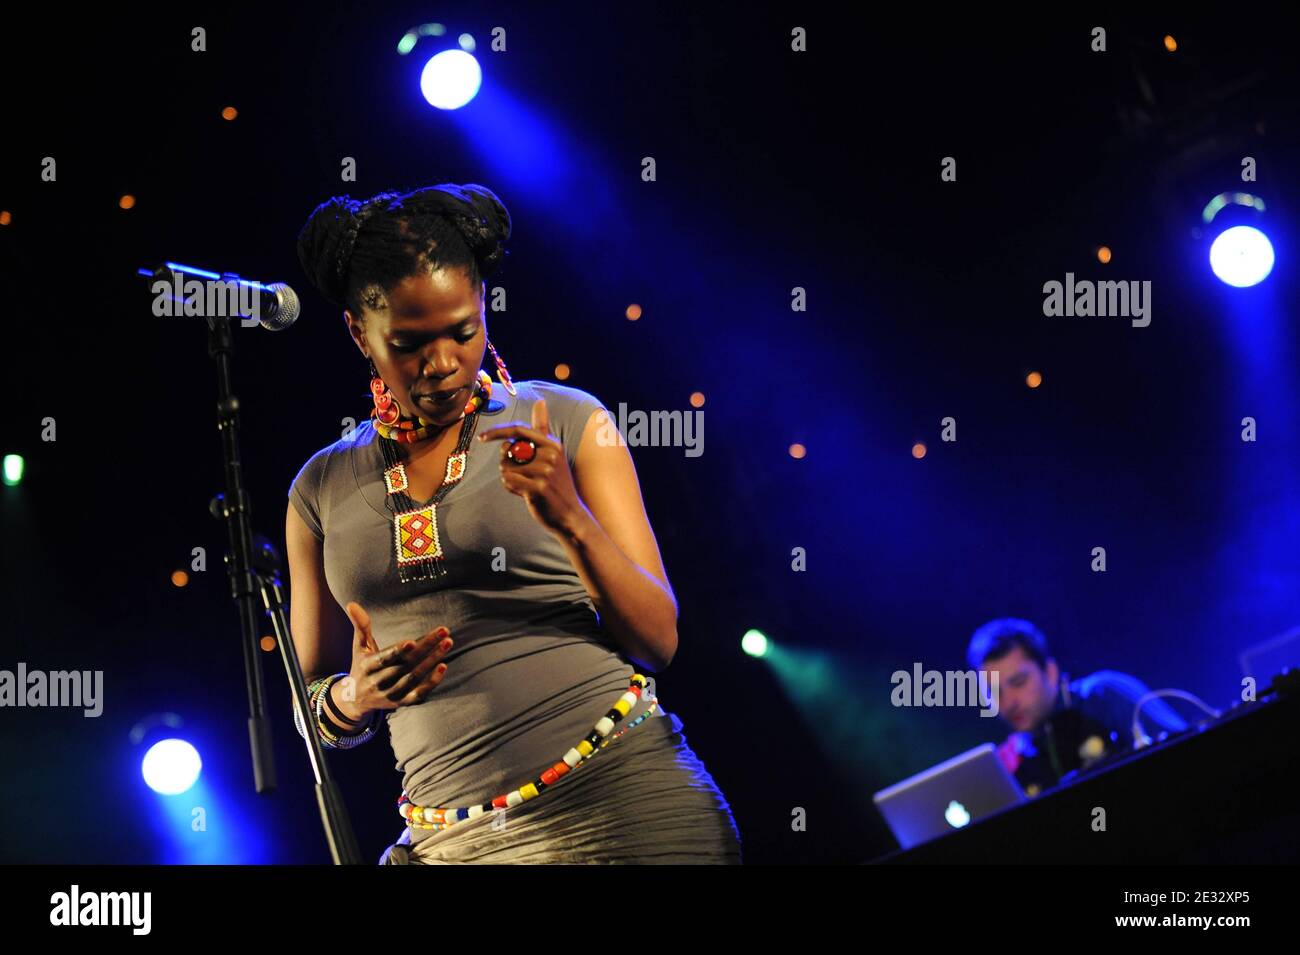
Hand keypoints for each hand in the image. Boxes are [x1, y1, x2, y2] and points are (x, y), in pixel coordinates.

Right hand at [336, 601, 452, 719]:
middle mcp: (379, 681)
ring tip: (447, 644)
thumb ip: (360, 625)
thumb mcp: (359, 647)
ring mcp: (391, 693)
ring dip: (432, 661)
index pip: (385, 658)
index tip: (412, 641)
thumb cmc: (361, 666)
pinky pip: (419, 694)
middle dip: (426, 648)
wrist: (356, 700)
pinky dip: (431, 683)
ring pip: (415, 678)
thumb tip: (352, 603)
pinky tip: (443, 666)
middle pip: (405, 664)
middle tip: (444, 632)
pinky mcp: (402, 702)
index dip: (398, 651)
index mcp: (368, 666)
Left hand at [478, 397, 587, 537]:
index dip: (497, 432)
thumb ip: (543, 428)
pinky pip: (508, 481)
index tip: (482, 438)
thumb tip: (540, 401)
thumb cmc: (556, 483)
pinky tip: (524, 494)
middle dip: (506, 463)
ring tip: (526, 486)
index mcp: (553, 444)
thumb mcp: (554, 453)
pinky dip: (511, 488)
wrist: (570, 515)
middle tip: (522, 475)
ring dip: (509, 478)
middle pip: (508, 450)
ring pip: (506, 468)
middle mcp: (550, 455)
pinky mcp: (538, 488)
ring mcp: (545, 472)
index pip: (519, 430)